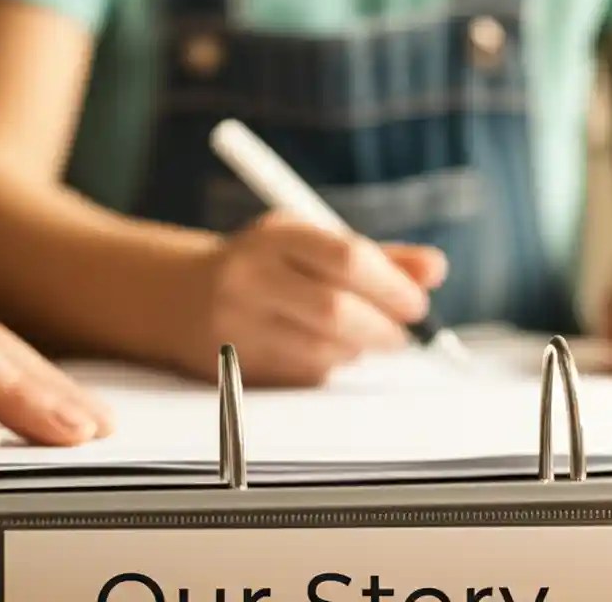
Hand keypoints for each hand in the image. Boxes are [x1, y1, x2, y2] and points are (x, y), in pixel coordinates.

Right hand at [181, 212, 446, 385]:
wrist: (175, 293)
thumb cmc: (265, 265)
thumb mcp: (312, 244)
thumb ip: (378, 257)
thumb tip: (436, 270)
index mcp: (276, 235)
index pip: (347, 258)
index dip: (393, 286)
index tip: (417, 303)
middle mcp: (250, 277)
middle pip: (336, 311)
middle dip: (383, 329)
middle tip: (403, 336)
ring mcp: (235, 324)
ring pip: (323, 351)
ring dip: (357, 350)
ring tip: (358, 338)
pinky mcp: (231, 367)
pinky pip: (302, 376)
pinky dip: (327, 367)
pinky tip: (320, 351)